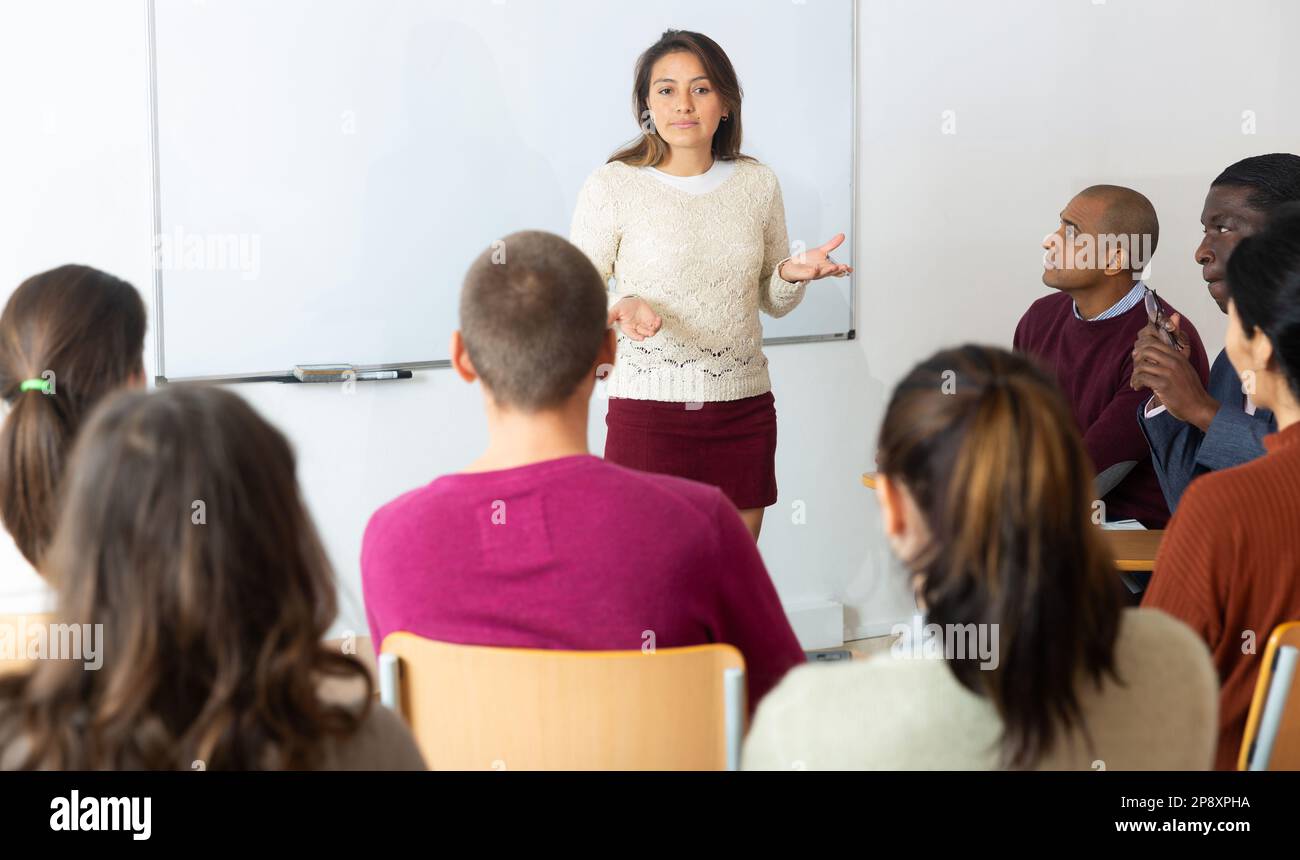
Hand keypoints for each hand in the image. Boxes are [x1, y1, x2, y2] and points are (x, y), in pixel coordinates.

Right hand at [608, 296, 661, 340]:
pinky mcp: (651, 320)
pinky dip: (659, 323)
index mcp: (628, 328)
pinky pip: (657, 325)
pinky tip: (658, 319)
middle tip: (650, 332)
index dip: (637, 337)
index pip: (633, 335)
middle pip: (643, 334)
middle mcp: (637, 328)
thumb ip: (610, 317)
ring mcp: (645, 325)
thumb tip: (603, 323)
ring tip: (655, 324)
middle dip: (647, 333)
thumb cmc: (623, 306)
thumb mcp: (616, 311)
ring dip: (655, 329)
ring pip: (651, 330)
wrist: (631, 299)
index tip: (641, 338)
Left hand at [779, 234, 853, 282]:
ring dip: (829, 270)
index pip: (838, 269)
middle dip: (839, 269)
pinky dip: (815, 271)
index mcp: (827, 266)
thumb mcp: (821, 250)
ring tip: (835, 267)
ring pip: (824, 273)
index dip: (844, 269)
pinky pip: (812, 273)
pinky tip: (816, 267)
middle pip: (832, 271)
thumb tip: (842, 235)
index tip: (850, 268)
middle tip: (845, 267)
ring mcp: (816, 273)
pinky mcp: (807, 274)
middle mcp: (823, 271)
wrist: (794, 265)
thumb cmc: (808, 260)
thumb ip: (832, 244)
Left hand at [1130, 314, 1216, 429]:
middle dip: (1136, 357)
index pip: (1154, 340)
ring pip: (1142, 364)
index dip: (1141, 344)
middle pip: (1145, 349)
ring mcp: (1169, 372)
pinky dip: (1136, 382)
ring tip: (1137, 381)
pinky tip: (1138, 387)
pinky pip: (1142, 377)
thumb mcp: (1184, 363)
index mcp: (1177, 355)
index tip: (1138, 354)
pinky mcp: (1163, 384)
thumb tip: (1175, 316)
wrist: (1198, 406)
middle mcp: (1174, 361)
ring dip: (1135, 373)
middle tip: (1136, 367)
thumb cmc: (1189, 386)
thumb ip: (1177, 344)